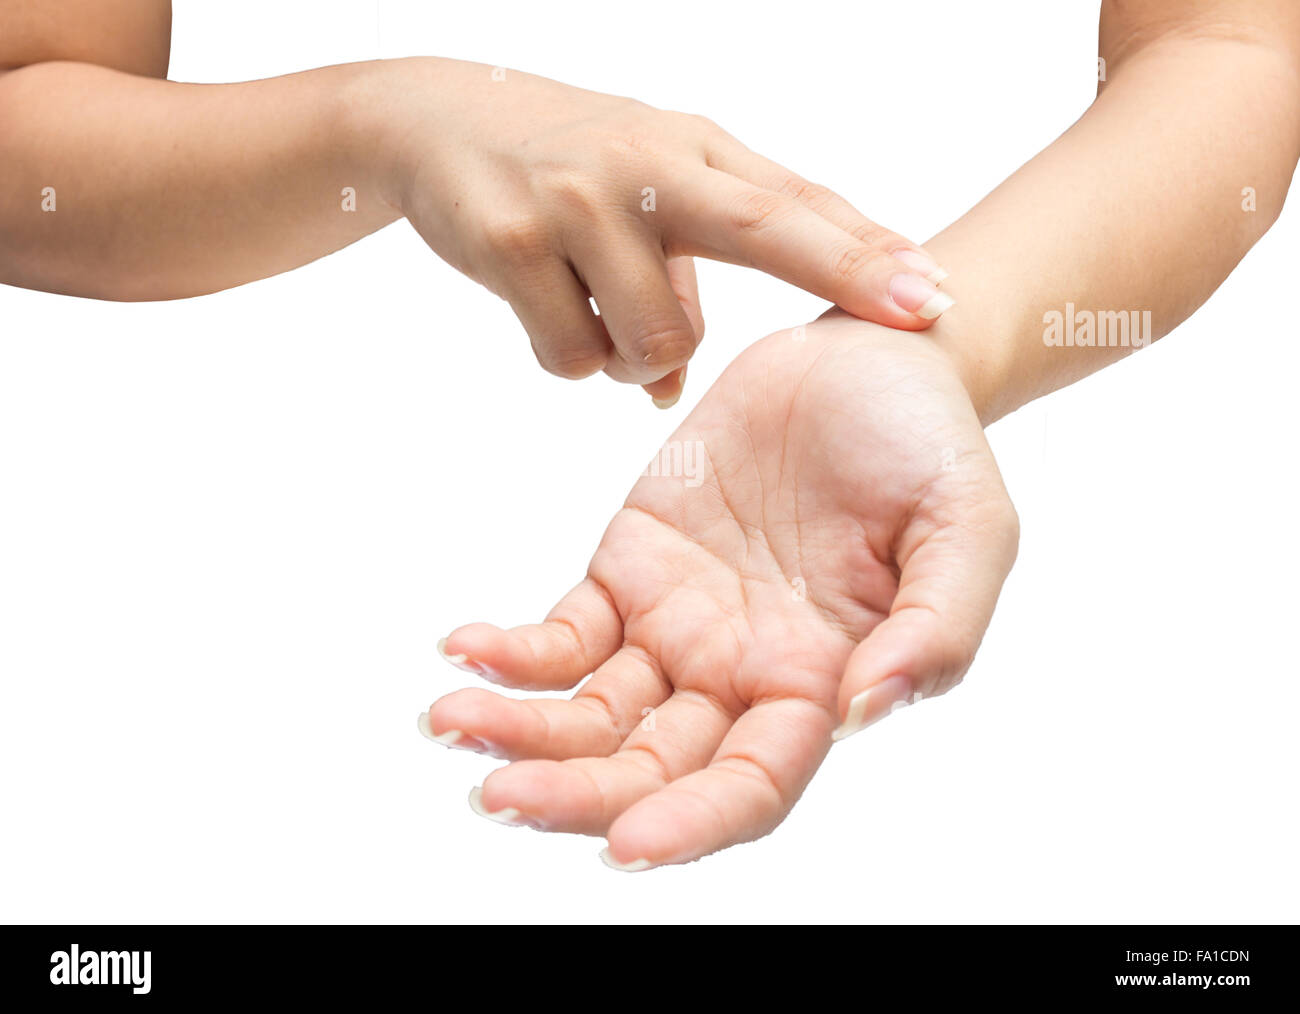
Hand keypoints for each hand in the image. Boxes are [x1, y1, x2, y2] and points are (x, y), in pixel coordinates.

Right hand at [382, 59, 951, 405]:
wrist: (436, 122)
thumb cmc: (570, 163)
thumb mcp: (649, 188)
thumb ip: (688, 275)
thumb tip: (673, 388)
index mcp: (692, 150)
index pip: (797, 203)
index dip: (869, 252)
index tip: (935, 294)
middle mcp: (644, 164)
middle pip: (761, 229)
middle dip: (845, 271)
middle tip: (914, 311)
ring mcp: (577, 200)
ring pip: (656, 337)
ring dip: (640, 358)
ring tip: (603, 315)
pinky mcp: (511, 241)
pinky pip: (573, 355)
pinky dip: (572, 356)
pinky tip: (550, 306)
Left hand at [421, 313, 1016, 868]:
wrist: (864, 354)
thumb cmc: (928, 443)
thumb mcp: (970, 528)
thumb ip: (938, 626)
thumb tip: (862, 712)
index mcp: (817, 683)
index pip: (749, 785)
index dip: (692, 825)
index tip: (625, 847)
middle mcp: (739, 674)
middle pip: (647, 767)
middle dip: (574, 793)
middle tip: (498, 798)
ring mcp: (678, 626)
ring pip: (589, 712)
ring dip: (520, 730)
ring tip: (450, 722)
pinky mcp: (630, 569)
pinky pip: (563, 634)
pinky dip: (511, 651)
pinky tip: (464, 650)